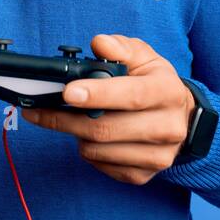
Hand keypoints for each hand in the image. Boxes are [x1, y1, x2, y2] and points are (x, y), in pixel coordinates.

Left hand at [21, 34, 196, 184]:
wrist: (181, 118)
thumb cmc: (154, 82)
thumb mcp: (143, 57)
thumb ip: (120, 47)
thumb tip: (100, 44)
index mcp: (168, 92)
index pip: (131, 96)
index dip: (97, 95)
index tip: (67, 92)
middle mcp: (168, 127)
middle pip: (106, 128)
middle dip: (65, 119)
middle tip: (38, 109)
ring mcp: (157, 156)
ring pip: (98, 150)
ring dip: (73, 134)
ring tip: (69, 117)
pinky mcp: (143, 176)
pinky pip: (100, 165)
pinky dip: (86, 150)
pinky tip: (87, 135)